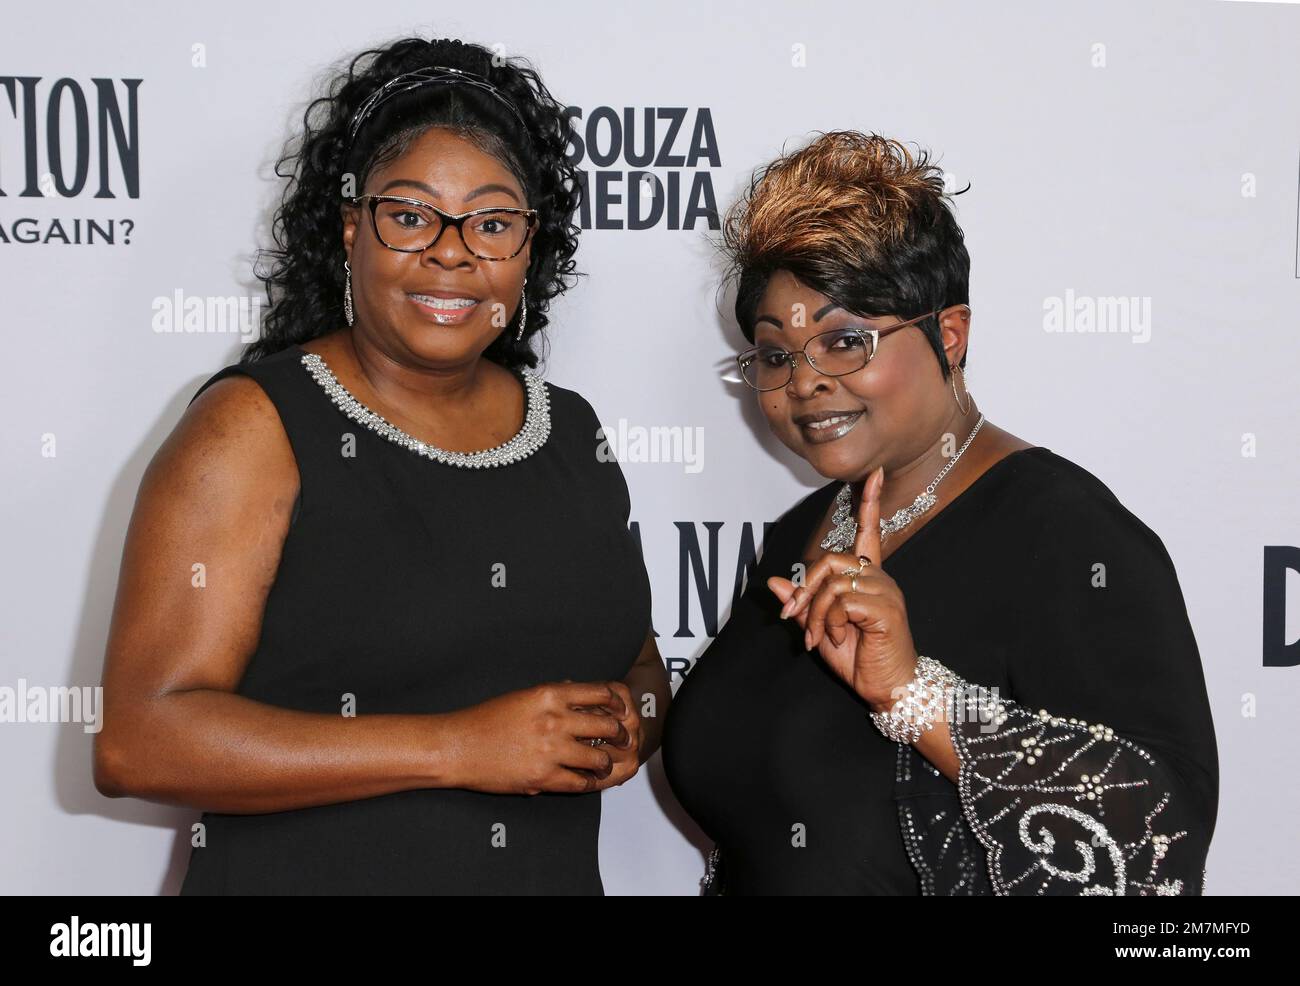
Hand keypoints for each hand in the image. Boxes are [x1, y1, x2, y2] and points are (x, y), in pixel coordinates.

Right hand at [449, 681, 632, 794]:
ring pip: (600, 759)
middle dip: (621, 735)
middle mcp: (554, 720)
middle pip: (608, 727)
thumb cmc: (484, 720)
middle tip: (623, 740)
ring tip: (603, 763)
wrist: (456, 746)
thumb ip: (553, 695)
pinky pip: (581, 783)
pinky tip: (586, 779)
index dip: (618, 705)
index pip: (601, 694)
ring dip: (606, 763)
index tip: (622, 712)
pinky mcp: (542, 778)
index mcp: (549, 695)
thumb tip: (577, 691)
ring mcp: (549, 750)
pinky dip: (589, 783)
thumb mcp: (522, 696)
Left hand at [767, 465, 918, 710]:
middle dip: (806, 588)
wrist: (888, 689)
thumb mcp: (820, 630)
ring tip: (816, 637)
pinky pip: (841, 600)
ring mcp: (885, 591)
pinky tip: (835, 637)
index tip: (874, 474)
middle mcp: (880, 578)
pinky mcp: (885, 608)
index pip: (871, 532)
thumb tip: (774, 582)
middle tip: (795, 619)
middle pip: (831, 558)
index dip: (870, 503)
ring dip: (814, 612)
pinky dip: (827, 620)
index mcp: (868, 579)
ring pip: (832, 581)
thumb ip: (801, 604)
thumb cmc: (860, 659)